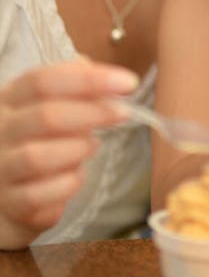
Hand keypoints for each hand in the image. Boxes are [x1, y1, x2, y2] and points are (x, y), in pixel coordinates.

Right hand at [0, 58, 137, 249]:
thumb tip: (102, 72)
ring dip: (78, 150)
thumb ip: (73, 85)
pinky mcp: (9, 204)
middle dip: (93, 112)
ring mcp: (0, 169)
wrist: (6, 195)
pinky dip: (68, 184)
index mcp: (9, 99)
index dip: (89, 79)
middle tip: (123, 112)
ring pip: (39, 157)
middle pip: (46, 116)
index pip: (43, 80)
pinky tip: (77, 176)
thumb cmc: (36, 141)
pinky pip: (41, 195)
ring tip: (93, 146)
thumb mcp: (46, 105)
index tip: (128, 83)